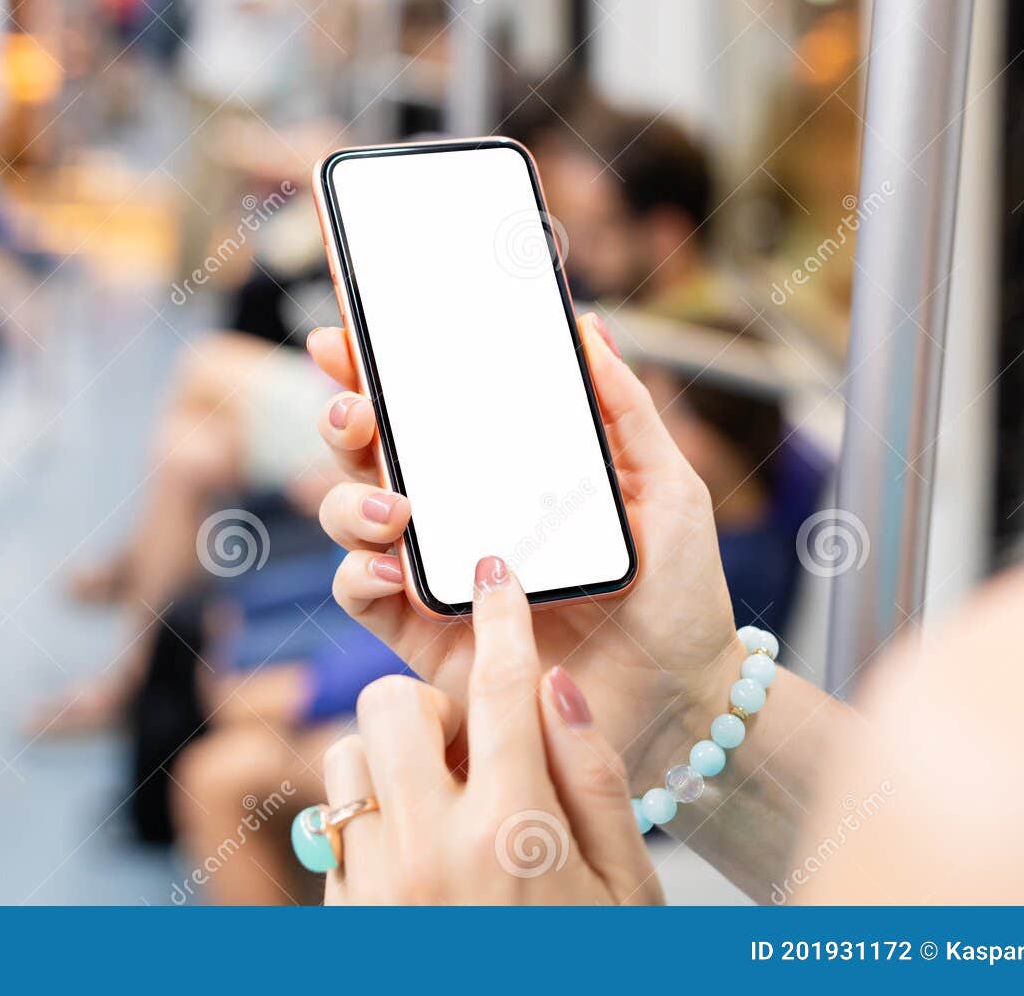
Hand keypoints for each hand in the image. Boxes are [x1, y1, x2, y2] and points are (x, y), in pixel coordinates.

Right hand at [307, 312, 741, 788]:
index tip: (347, 332)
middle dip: (344, 417)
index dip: (374, 365)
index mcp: (500, 468)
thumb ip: (624, 408)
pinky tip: (398, 567)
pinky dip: (361, 571)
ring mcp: (433, 570)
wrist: (679, 695)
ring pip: (349, 516)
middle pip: (368, 450)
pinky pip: (358, 592)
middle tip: (358, 410)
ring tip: (396, 509)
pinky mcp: (421, 633)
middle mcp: (453, 512)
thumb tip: (587, 328)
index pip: (424, 405)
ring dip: (351, 499)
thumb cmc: (676, 591)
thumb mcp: (666, 484)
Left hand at [322, 557, 660, 904]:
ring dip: (390, 764)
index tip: (494, 576)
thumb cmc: (587, 974)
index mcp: (514, 831)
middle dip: (423, 702)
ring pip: (347, 754)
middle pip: (390, 700)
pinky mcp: (337, 914)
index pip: (500, 687)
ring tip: (439, 806)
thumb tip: (557, 683)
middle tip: (463, 742)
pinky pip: (331, 825)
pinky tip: (418, 858)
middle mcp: (428, 850)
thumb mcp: (628, 886)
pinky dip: (371, 822)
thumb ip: (595, 778)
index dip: (500, 618)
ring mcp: (372, 884)